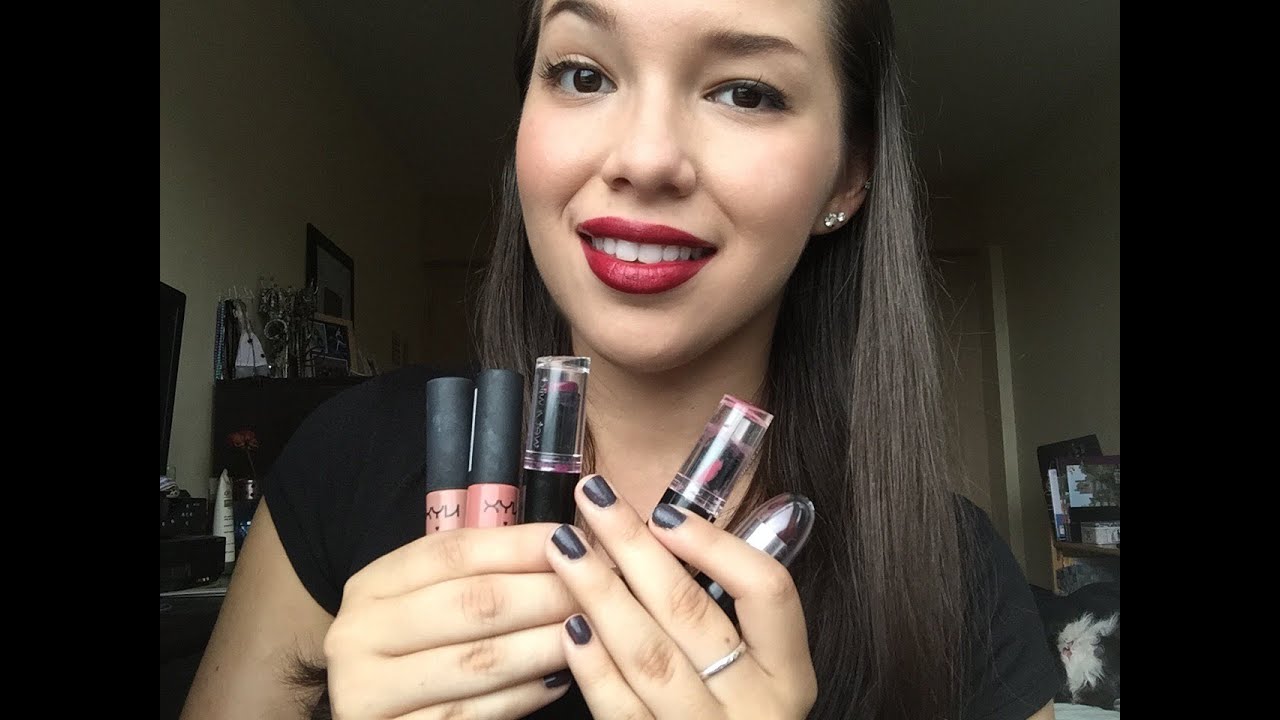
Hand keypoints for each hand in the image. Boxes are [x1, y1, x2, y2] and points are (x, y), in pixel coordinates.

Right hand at [324, 524, 579, 718]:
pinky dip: (523, 695)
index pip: (453, 552)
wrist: (370, 719)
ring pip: (478, 661)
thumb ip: (478, 574)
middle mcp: (356, 635)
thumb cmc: (418, 651)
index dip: (520, 544)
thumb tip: (563, 543)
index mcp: (371, 587)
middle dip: (544, 593)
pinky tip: (558, 679)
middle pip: (471, 603)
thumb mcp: (426, 603)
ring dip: (544, 644)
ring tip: (588, 630)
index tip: (573, 538)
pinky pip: (471, 714)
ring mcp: (367, 692)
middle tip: (595, 588)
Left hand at [546, 475, 817, 718]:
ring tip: (565, 547)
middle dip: (635, 550)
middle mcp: (757, 708)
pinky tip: (568, 626)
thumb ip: (726, 613)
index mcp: (789, 675)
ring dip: (602, 594)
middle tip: (594, 499)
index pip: (769, 591)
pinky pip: (620, 710)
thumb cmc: (731, 719)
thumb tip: (665, 531)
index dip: (717, 546)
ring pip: (650, 656)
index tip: (665, 513)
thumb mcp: (752, 672)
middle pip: (692, 615)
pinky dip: (592, 666)